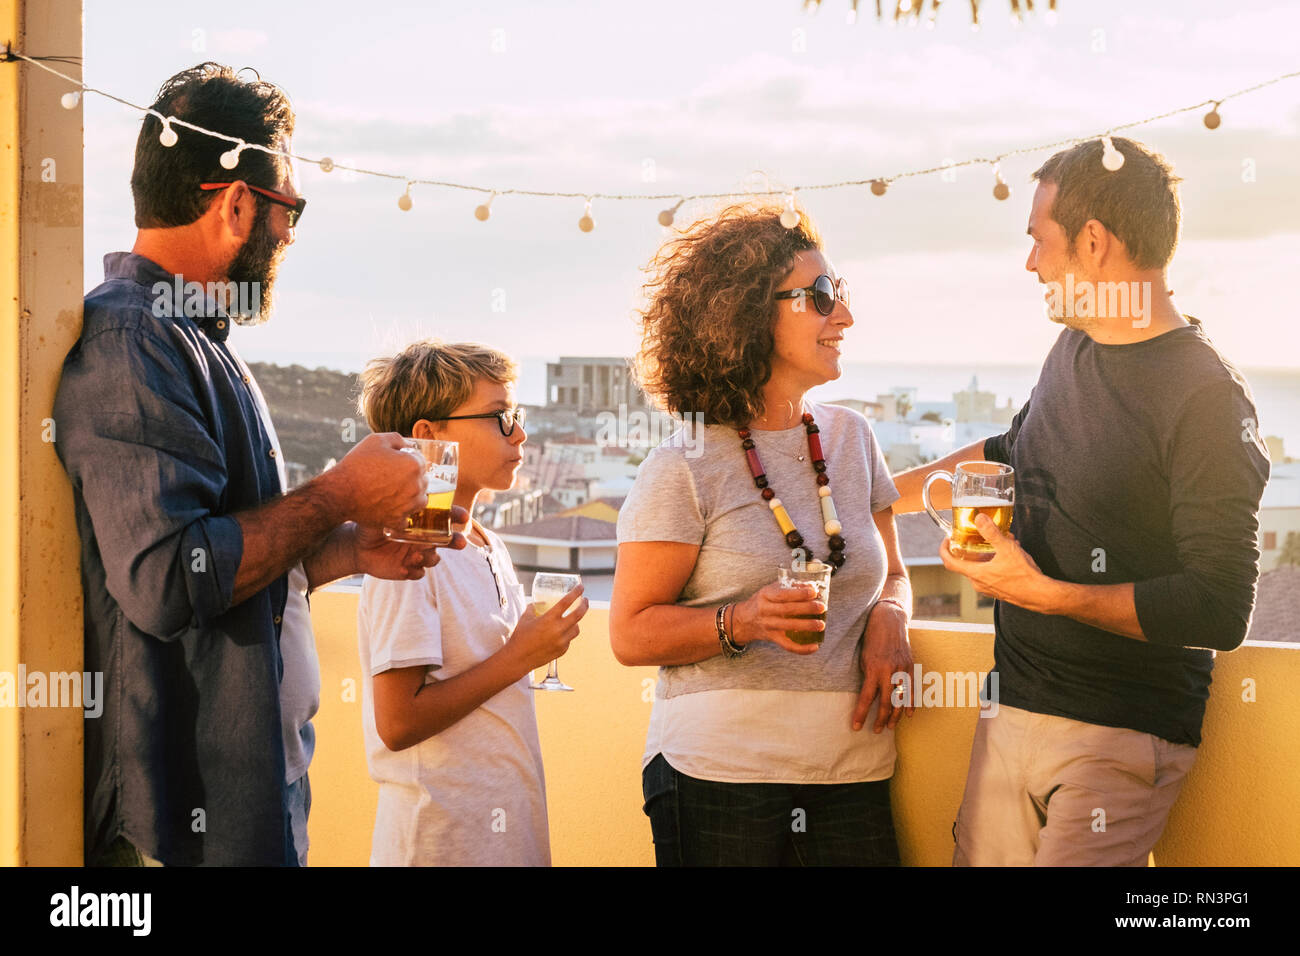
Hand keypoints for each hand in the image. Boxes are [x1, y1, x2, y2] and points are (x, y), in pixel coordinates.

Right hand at [323, 433, 427, 528]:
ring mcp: (408, 506)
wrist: (340, 492)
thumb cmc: (357, 464)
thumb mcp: (376, 440)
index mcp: (414, 465)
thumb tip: (409, 446)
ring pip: (419, 500)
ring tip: (392, 491)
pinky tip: (388, 507)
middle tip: (390, 476)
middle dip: (410, 477)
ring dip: (410, 496)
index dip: (407, 459)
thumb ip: (398, 439)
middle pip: (421, 480)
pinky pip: (406, 518)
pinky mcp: (397, 520)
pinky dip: (399, 514)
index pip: (420, 461)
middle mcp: (416, 487)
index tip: (393, 462)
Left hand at [352, 507, 469, 580]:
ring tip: (417, 555)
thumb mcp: (379, 512)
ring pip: (434, 558)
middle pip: (448, 540)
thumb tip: (395, 495)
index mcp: (423, 521)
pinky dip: (414, 571)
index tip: (463, 517)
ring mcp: (418, 554)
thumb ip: (390, 506)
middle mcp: (425, 538)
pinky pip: (418, 572)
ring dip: (429, 557)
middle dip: (456, 541)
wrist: (358, 546)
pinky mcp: (409, 569)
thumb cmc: (372, 524)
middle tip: (460, 542)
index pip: (445, 516)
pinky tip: (405, 568)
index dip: (457, 516)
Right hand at [507, 584, 588, 673]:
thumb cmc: (520, 637)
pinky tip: (560, 634)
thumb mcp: (525, 618)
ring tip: (571, 619)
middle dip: (584, 605)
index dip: (576, 593)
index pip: (567, 602)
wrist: (519, 658)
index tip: (581, 587)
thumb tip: (541, 602)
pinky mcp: (562, 651)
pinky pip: (569, 640)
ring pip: (576, 629)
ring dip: (575, 622)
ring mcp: (562, 641)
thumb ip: (534, 607)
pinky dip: (567, 635)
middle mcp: (558, 629)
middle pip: (579, 614)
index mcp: (549, 619)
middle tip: (585, 601)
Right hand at [731, 581, 824, 654]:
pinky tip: (815, 646)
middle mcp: (765, 610)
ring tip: (821, 624)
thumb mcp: (770, 590)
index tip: (813, 591)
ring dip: (807, 626)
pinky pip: (788, 645)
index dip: (799, 593)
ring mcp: (768, 626)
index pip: (783, 594)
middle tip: (821, 607)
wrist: (743, 620)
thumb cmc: (761, 602)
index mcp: (766, 595)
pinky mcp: (772, 638)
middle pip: (788, 610)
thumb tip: (811, 585)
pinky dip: (802, 648)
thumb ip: (789, 586)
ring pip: (789, 627)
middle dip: (807, 608)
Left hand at [852, 601, 914, 732]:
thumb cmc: (872, 639)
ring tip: (889, 727)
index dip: (861, 714)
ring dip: (896, 716)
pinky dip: (911, 703)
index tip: (856, 727)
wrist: (889, 621)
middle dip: (880, 719)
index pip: (866, 698)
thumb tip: (867, 695)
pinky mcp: (911, 666)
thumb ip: (867, 676)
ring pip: (900, 699)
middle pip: (886, 702)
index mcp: (873, 669)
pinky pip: (912, 689)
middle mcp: (889, 671)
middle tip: (876, 730)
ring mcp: (902, 669)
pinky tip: (909, 714)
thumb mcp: (863, 657)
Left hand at [939, 514, 1048, 610]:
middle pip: (965, 563)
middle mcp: (979, 583)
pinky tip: (1010, 553)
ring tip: (1000, 541)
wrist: (1040, 595)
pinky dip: (994, 562)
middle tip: (976, 536)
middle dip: (971, 548)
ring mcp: (988, 588)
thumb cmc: (1024, 576)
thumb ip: (992, 533)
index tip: (946, 539)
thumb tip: (979, 519)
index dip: (944, 549)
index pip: (949, 562)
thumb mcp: (1007, 549)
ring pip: (980, 567)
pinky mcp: (998, 590)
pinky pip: (990, 573)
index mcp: (976, 574)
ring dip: (986, 554)